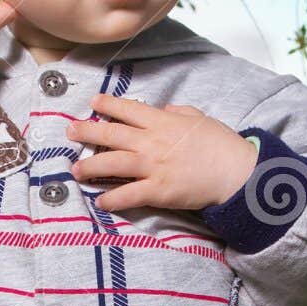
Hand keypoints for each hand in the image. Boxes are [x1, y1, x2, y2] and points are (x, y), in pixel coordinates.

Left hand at [68, 95, 258, 212]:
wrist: (236, 172)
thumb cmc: (220, 144)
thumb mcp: (197, 118)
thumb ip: (175, 113)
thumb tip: (160, 110)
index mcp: (162, 121)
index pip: (128, 109)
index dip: (107, 105)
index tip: (93, 104)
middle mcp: (152, 142)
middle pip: (112, 134)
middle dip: (87, 132)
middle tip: (70, 132)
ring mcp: (154, 167)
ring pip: (113, 163)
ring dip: (91, 166)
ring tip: (76, 170)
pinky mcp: (158, 191)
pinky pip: (129, 194)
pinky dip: (112, 199)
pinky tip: (100, 202)